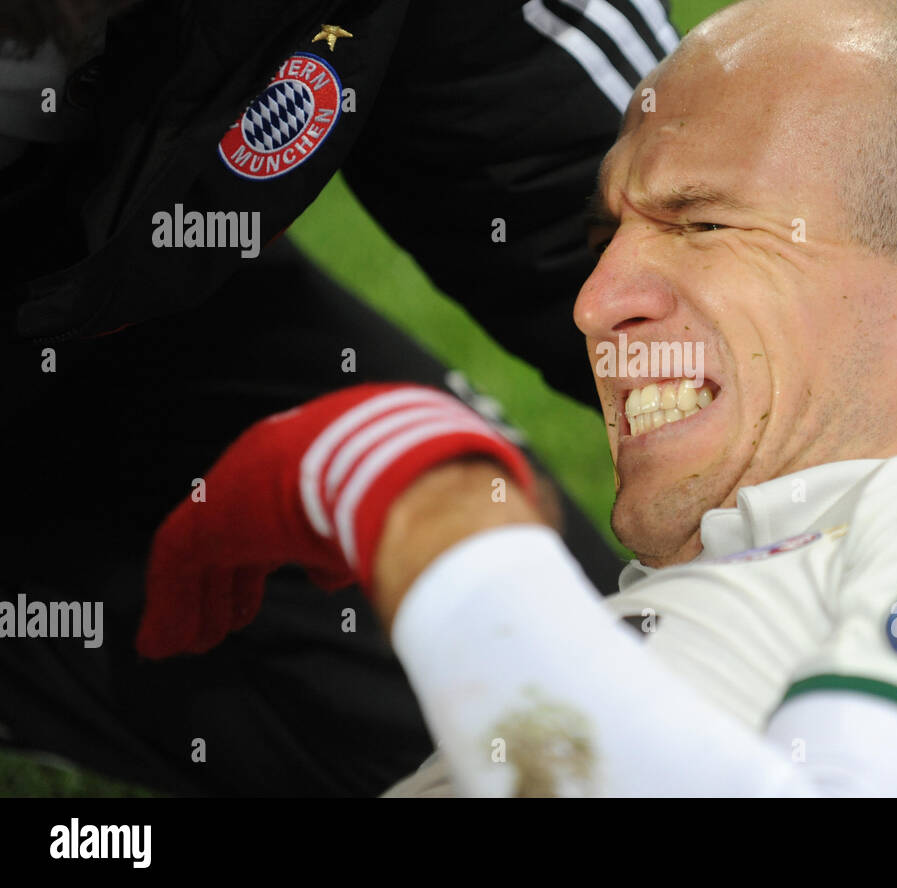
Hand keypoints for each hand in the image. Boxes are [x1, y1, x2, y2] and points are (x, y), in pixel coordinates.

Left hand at [135, 383, 532, 657]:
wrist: (425, 488)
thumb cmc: (470, 494)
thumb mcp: (492, 495)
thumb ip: (501, 504)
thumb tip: (537, 516)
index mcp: (359, 441)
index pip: (327, 489)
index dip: (320, 539)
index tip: (321, 576)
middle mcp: (300, 448)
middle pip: (265, 512)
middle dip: (256, 563)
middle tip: (244, 609)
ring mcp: (254, 480)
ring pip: (218, 544)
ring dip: (214, 593)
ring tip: (206, 634)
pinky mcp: (218, 517)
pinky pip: (184, 565)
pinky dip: (178, 606)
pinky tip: (174, 641)